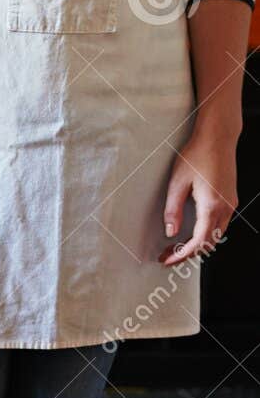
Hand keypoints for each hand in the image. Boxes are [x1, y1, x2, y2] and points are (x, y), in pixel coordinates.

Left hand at [160, 127, 237, 266]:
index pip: (199, 242)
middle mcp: (225, 207)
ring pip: (215, 236)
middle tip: (167, 255)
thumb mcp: (177, 183)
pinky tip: (190, 232)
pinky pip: (219, 225)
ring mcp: (230, 204)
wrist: (217, 137)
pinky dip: (205, 234)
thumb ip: (173, 210)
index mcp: (211, 205)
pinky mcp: (230, 199)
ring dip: (197, 244)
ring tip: (175, 246)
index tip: (167, 260)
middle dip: (188, 254)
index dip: (182, 255)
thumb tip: (170, 232)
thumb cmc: (197, 154)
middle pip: (209, 244)